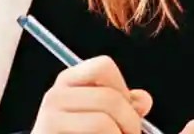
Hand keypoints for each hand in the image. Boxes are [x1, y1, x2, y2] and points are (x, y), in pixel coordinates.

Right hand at [31, 55, 153, 133]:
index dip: (123, 89)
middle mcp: (55, 95)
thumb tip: (143, 100)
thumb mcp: (100, 117)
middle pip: (109, 98)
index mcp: (68, 82)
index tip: (129, 110)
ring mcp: (49, 118)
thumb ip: (123, 106)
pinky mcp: (50, 133)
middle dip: (130, 122)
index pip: (104, 67)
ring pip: (103, 122)